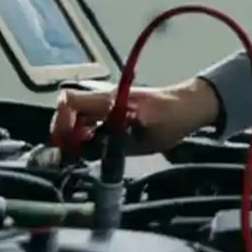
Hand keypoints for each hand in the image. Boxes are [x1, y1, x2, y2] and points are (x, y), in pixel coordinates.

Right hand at [49, 78, 219, 155]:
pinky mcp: (116, 108)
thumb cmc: (173, 119)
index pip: (69, 101)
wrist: (191, 105)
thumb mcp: (145, 140)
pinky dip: (86, 132)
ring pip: (78, 115)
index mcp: (111, 101)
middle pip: (68, 109)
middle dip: (64, 131)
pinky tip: (94, 146)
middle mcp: (105, 98)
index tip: (67, 142)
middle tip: (71, 153)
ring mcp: (110, 101)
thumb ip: (115, 145)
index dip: (60, 121)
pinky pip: (91, 118)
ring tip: (80, 153)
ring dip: (74, 133)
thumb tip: (87, 152)